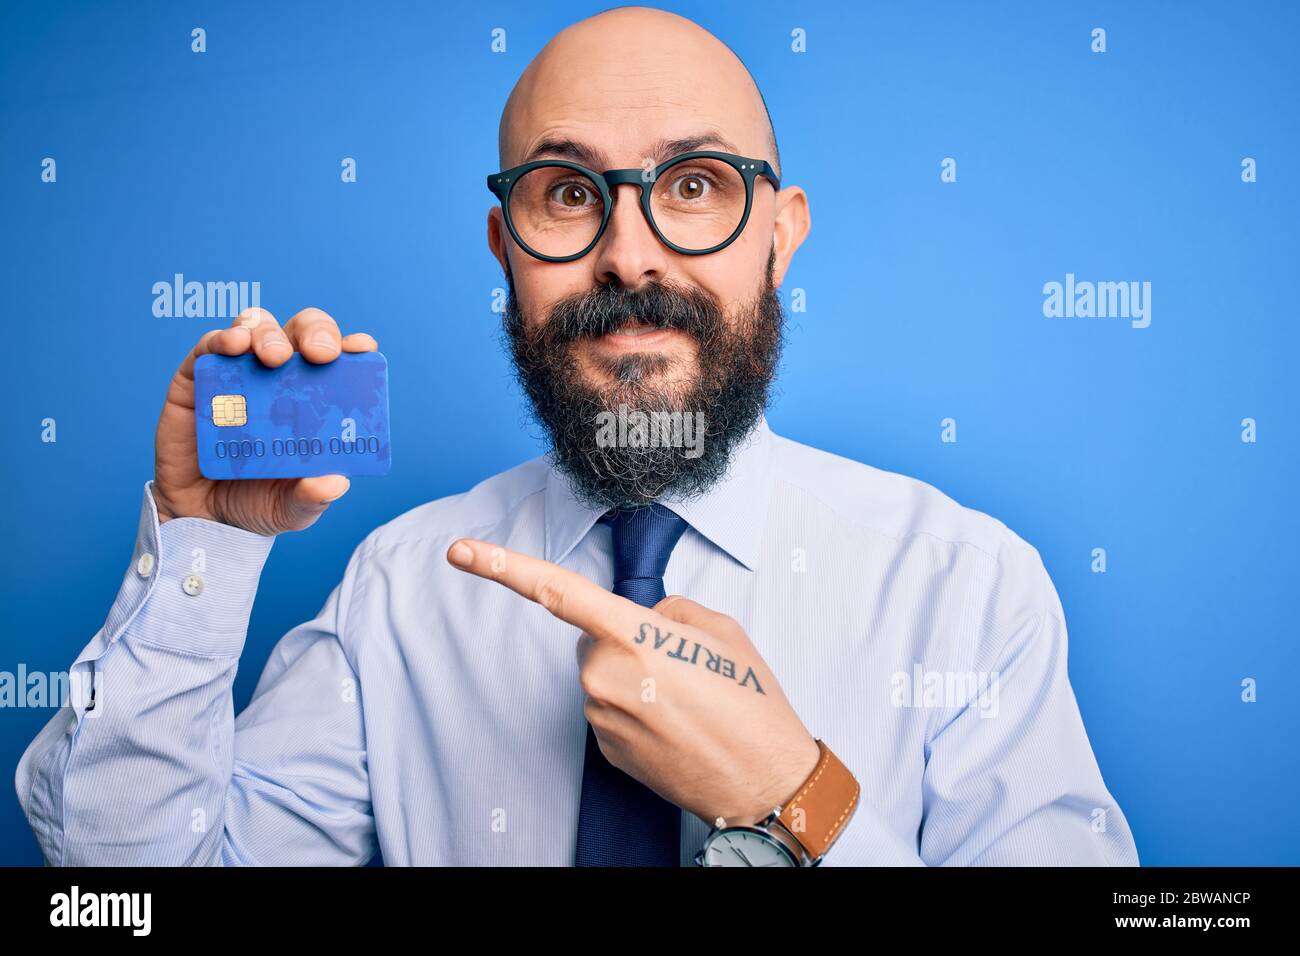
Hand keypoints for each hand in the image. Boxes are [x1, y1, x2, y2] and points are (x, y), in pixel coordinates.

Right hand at [152, 307, 378, 534]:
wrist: (200, 518)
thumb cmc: (256, 502)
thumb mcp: (293, 508)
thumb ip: (312, 497)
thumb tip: (335, 484)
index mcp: (316, 400)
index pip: (341, 361)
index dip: (353, 347)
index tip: (362, 349)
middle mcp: (283, 378)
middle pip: (304, 333)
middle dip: (316, 333)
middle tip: (320, 355)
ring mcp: (242, 372)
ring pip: (260, 327)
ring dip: (270, 334)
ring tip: (274, 357)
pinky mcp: (199, 376)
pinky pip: (211, 345)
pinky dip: (224, 337)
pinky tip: (235, 345)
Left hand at [446, 538, 820, 826]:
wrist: (764, 782)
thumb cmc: (751, 704)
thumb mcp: (722, 631)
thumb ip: (670, 610)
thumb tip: (644, 619)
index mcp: (632, 636)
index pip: (556, 591)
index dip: (502, 566)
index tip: (459, 551)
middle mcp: (605, 676)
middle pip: (592, 640)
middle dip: (624, 642)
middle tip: (681, 667)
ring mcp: (601, 717)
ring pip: (602, 677)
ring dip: (634, 679)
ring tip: (687, 701)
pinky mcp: (605, 750)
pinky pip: (610, 712)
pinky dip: (636, 712)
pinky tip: (675, 726)